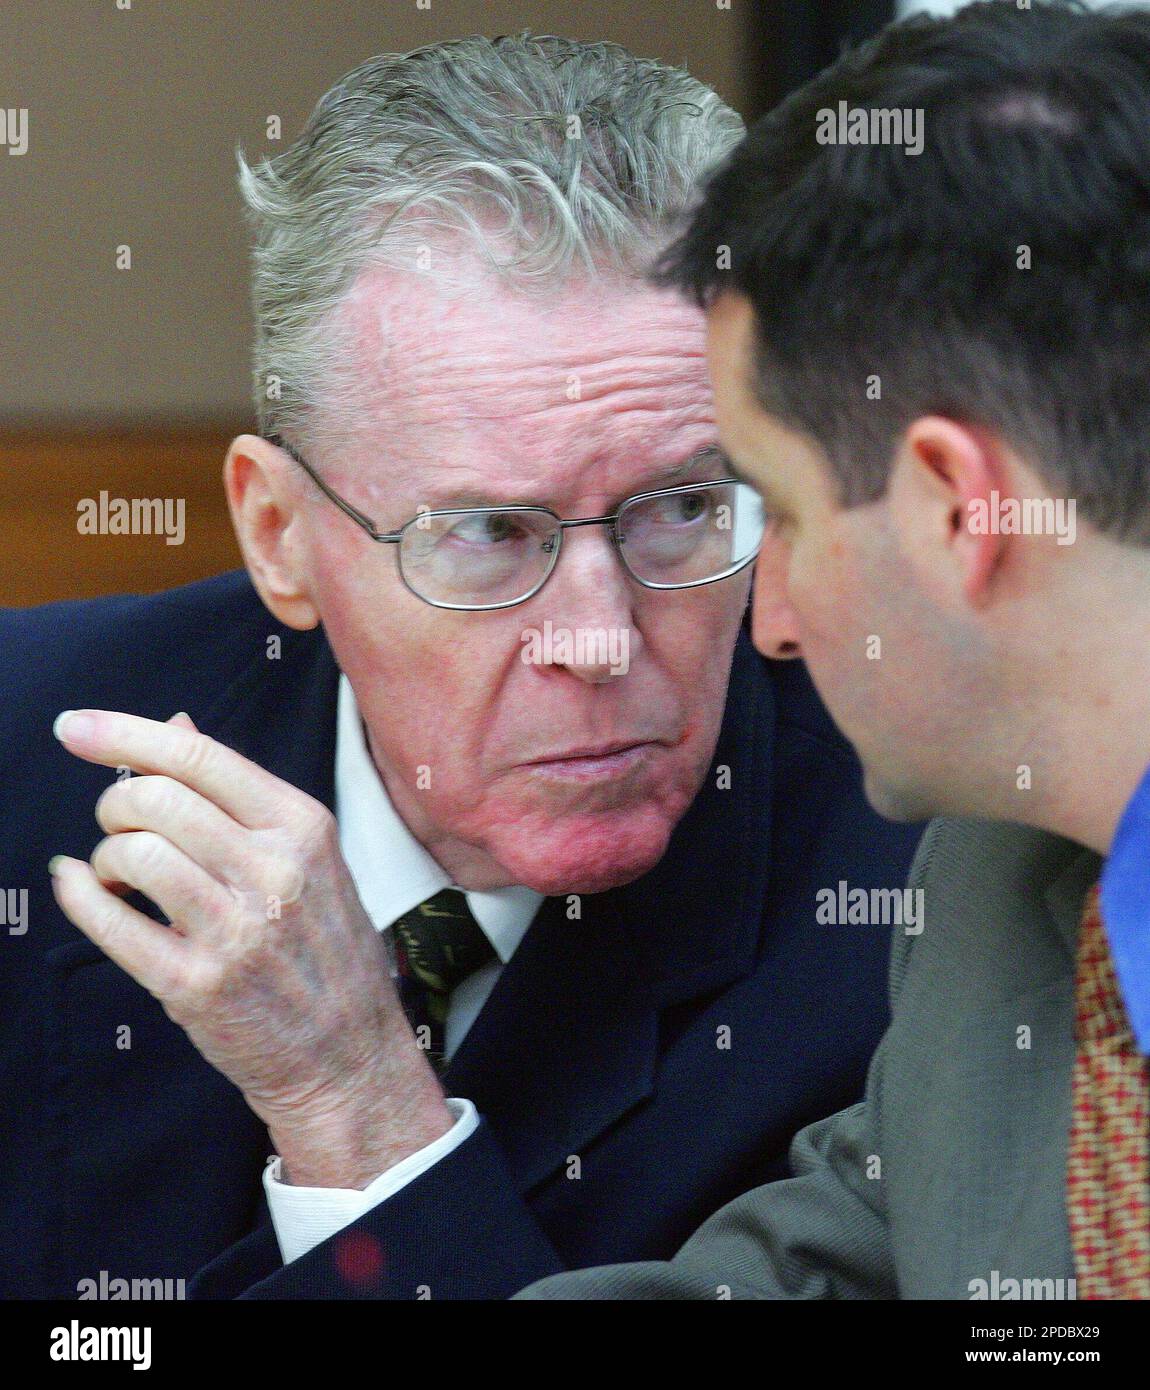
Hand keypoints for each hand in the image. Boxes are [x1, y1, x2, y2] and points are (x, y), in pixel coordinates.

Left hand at [49, 707, 453, 1187]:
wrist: (349, 1052)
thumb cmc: (323, 947)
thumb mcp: (309, 855)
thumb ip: (240, 793)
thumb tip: (176, 723)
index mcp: (302, 826)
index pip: (200, 757)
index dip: (125, 734)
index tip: (77, 729)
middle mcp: (275, 870)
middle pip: (158, 799)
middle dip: (115, 804)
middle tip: (118, 826)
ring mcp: (237, 929)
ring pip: (135, 853)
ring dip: (105, 855)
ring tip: (118, 873)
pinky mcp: (197, 984)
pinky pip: (112, 922)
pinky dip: (79, 895)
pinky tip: (80, 887)